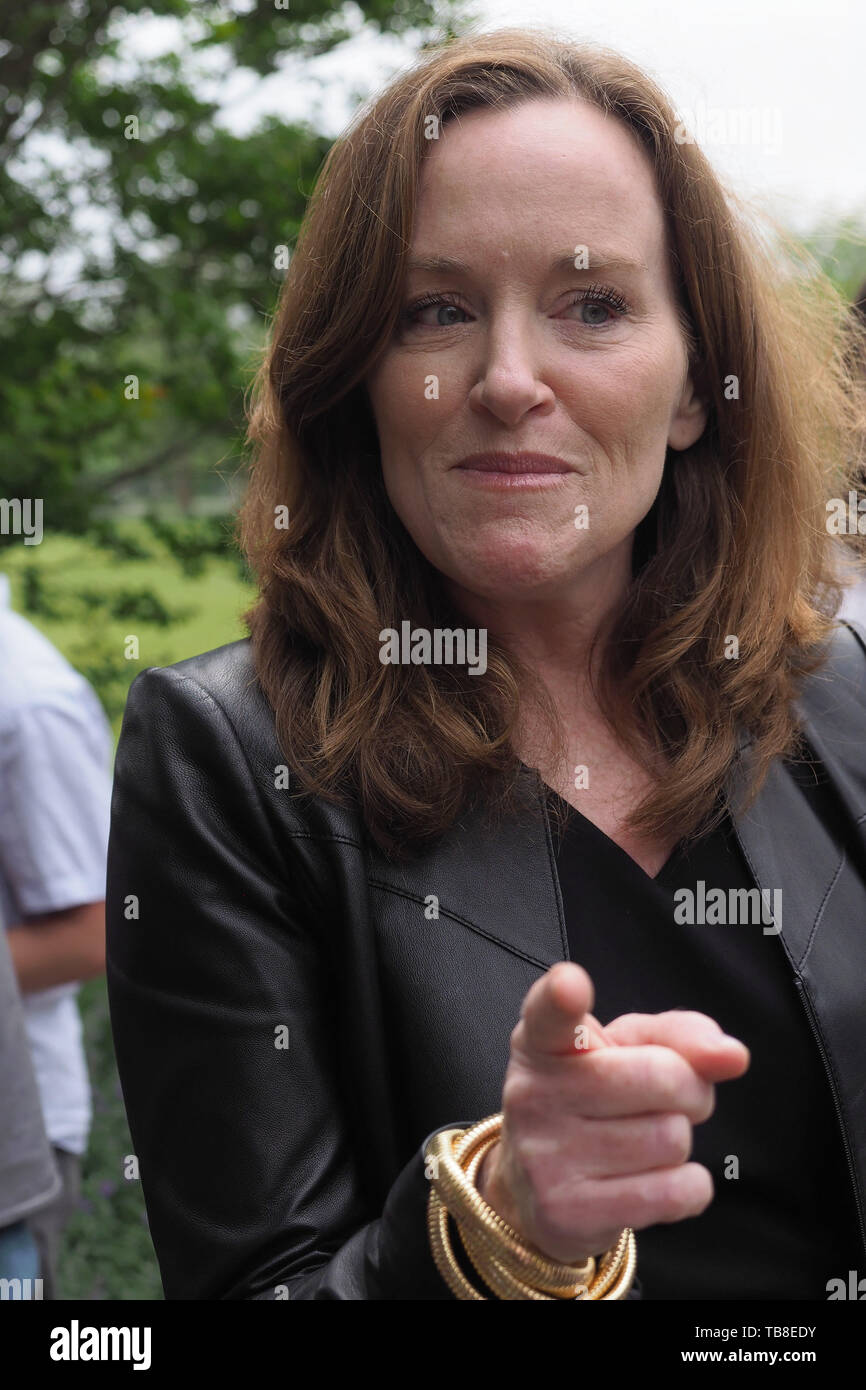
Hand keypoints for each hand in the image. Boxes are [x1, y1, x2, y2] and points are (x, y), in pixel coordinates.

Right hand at [476, 960, 749, 1263]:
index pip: (550, 1013)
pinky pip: (674, 1192)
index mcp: (542, 1041)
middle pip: (663, 1077)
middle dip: (689, 1090)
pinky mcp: (568, 1211)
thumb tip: (732, 1056)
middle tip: (665, 1101)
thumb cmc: (595, 1099)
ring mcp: (545, 1156)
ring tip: (642, 1139)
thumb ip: (681, 1037)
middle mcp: (534, 1093)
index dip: (563, 996)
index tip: (571, 986)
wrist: (539, 1187)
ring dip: (678, 1140)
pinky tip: (651, 1179)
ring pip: (672, 1138)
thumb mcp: (628, 1051)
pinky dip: (686, 1187)